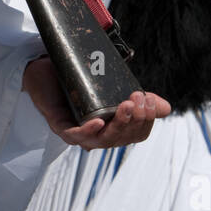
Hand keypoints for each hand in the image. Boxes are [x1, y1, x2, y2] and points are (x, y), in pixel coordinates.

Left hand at [22, 56, 169, 151]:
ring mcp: (77, 132)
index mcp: (113, 127)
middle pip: (122, 139)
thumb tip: (166, 108)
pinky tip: (98, 122)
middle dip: (134, 120)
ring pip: (101, 140)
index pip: (137, 134)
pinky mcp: (59, 124)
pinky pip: (73, 135)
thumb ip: (136, 96)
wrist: (44, 69)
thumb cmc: (79, 82)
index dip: (146, 120)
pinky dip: (87, 130)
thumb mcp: (113, 86)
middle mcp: (97, 134)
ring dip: (117, 125)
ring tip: (126, 107)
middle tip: (137, 99)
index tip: (147, 98)